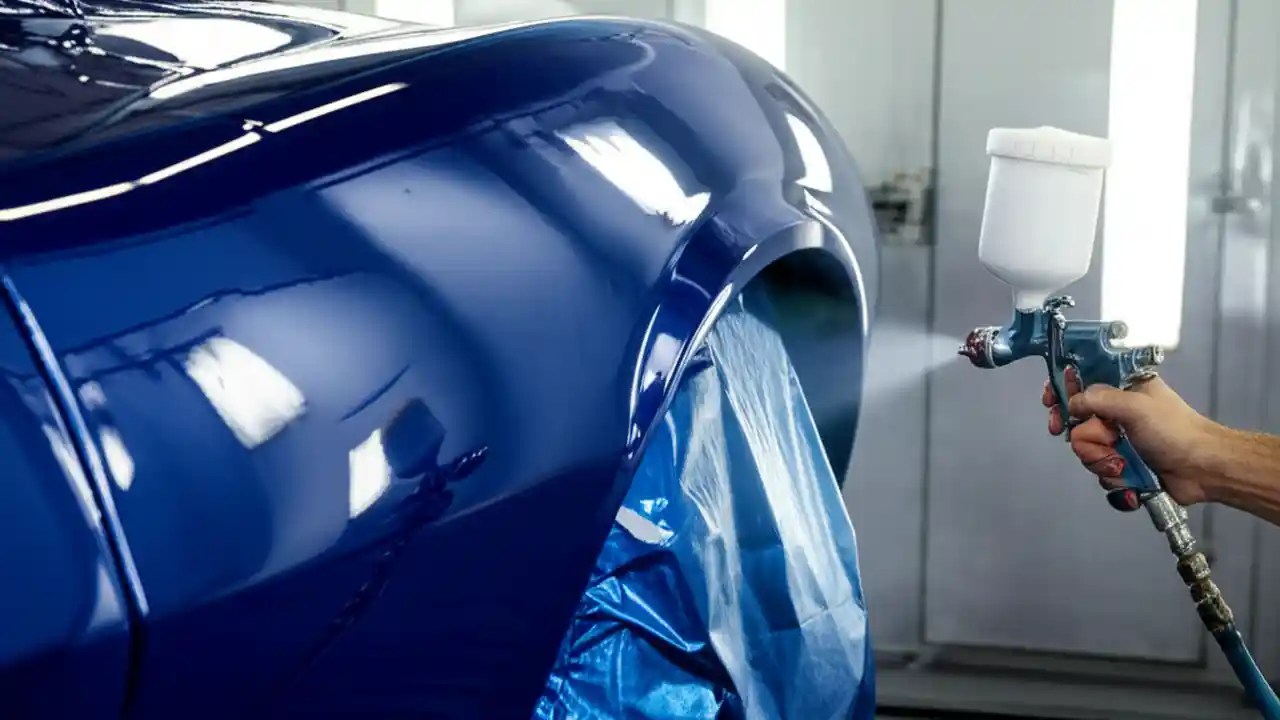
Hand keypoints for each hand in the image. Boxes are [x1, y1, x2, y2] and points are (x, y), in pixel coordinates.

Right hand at [1042, 369, 1220, 505]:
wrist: (1203, 469)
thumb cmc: (1176, 431)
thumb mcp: (1135, 406)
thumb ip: (1098, 399)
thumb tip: (1072, 404)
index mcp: (1122, 389)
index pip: (1080, 381)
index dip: (1062, 390)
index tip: (1050, 402)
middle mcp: (1116, 413)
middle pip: (1076, 423)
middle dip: (1085, 438)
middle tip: (1096, 442)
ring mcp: (1119, 440)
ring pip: (1086, 450)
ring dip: (1101, 460)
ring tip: (1123, 463)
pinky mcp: (1123, 465)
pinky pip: (1099, 471)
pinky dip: (1112, 477)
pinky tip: (1128, 476)